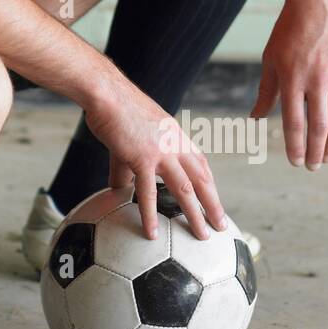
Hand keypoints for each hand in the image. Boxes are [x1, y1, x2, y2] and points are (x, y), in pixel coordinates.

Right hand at [83, 79, 228, 242]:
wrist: (106, 92)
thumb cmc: (115, 108)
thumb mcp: (131, 134)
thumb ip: (126, 165)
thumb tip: (119, 189)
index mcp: (175, 135)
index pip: (199, 161)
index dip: (208, 181)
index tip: (213, 198)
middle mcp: (175, 144)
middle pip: (202, 179)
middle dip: (213, 203)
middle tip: (221, 225)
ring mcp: (161, 152)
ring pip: (184, 189)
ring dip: (195, 214)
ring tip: (202, 236)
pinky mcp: (141, 158)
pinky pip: (147, 192)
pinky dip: (150, 214)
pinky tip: (152, 233)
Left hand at [250, 0, 327, 168]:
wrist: (317, 3)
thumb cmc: (288, 32)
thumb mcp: (270, 60)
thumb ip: (266, 91)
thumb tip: (256, 118)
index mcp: (292, 78)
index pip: (295, 122)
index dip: (295, 145)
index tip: (294, 161)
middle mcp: (317, 79)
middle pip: (319, 125)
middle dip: (315, 150)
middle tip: (312, 166)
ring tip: (326, 157)